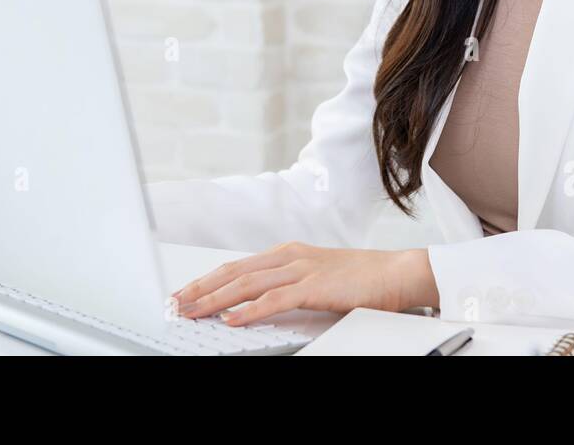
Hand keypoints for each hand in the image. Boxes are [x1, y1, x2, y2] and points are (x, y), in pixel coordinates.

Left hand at [170, 242, 437, 326]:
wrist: (398, 273)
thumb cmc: (362, 280)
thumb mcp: (317, 278)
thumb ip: (287, 287)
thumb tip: (254, 306)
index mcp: (288, 253)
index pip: (237, 266)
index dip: (208, 280)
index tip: (185, 293)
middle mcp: (290, 256)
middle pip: (234, 272)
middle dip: (201, 288)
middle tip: (175, 303)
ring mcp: (302, 269)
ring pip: (247, 284)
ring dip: (215, 299)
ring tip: (191, 311)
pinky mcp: (316, 287)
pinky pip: (275, 300)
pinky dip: (249, 310)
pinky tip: (232, 319)